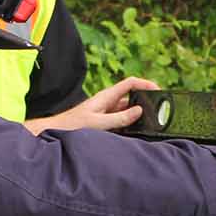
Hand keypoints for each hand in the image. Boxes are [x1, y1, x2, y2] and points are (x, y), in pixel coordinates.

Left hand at [26, 76, 158, 133]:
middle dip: (145, 100)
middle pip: (131, 96)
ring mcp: (107, 111)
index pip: (130, 83)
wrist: (56, 132)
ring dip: (138, 114)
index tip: (158, 90)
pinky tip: (136, 131)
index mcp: (106, 96)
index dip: (145, 84)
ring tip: (151, 121)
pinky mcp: (105, 121)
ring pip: (127, 110)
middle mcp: (108, 101)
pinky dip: (130, 124)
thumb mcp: (98, 123)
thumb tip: (139, 111)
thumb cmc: (73, 126)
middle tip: (159, 108)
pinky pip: (122, 120)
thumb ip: (120, 118)